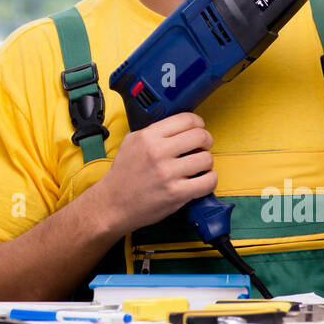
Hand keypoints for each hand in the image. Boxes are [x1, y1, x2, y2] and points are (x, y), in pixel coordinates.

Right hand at [97, 112, 215, 233]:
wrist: (113, 204)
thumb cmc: (123, 175)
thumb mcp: (131, 142)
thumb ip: (153, 131)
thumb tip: (177, 125)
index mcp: (148, 137)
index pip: (186, 119)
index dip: (198, 122)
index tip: (199, 128)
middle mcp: (158, 152)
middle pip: (200, 136)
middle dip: (206, 141)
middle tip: (203, 146)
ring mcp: (167, 173)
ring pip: (206, 159)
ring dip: (207, 162)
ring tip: (198, 166)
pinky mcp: (176, 193)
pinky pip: (208, 182)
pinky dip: (210, 180)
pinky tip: (201, 180)